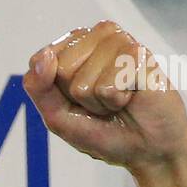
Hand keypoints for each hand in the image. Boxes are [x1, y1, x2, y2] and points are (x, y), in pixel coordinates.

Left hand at [23, 20, 186, 171]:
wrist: (147, 149)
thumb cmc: (105, 132)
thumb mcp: (59, 118)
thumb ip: (40, 88)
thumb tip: (43, 56)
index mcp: (73, 47)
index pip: (40, 62)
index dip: (56, 94)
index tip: (78, 103)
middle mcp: (95, 37)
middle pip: (61, 69)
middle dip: (79, 99)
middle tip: (102, 104)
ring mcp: (117, 41)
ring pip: (84, 80)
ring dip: (99, 102)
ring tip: (117, 101)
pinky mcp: (137, 52)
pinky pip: (107, 86)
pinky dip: (117, 101)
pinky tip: (131, 96)